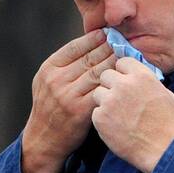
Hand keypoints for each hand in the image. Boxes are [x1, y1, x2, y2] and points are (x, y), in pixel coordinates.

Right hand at [21, 29, 115, 172]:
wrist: (44, 140)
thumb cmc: (51, 109)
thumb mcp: (47, 83)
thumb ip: (65, 66)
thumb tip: (89, 46)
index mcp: (48, 69)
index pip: (75, 47)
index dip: (94, 39)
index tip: (108, 33)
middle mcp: (57, 80)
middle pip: (89, 58)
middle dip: (109, 48)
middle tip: (125, 41)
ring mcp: (68, 95)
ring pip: (98, 73)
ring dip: (115, 64)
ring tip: (129, 57)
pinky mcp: (80, 110)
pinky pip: (102, 91)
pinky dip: (115, 83)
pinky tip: (126, 79)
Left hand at [90, 57, 173, 172]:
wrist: (160, 149)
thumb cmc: (166, 124)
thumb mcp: (166, 95)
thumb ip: (149, 82)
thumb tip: (140, 77)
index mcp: (141, 76)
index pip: (122, 62)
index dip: (123, 72)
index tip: (124, 80)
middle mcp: (123, 85)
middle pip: (106, 75)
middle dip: (111, 85)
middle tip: (119, 99)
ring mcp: (109, 101)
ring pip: (98, 92)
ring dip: (105, 101)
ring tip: (118, 114)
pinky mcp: (100, 117)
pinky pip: (96, 111)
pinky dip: (103, 118)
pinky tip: (116, 126)